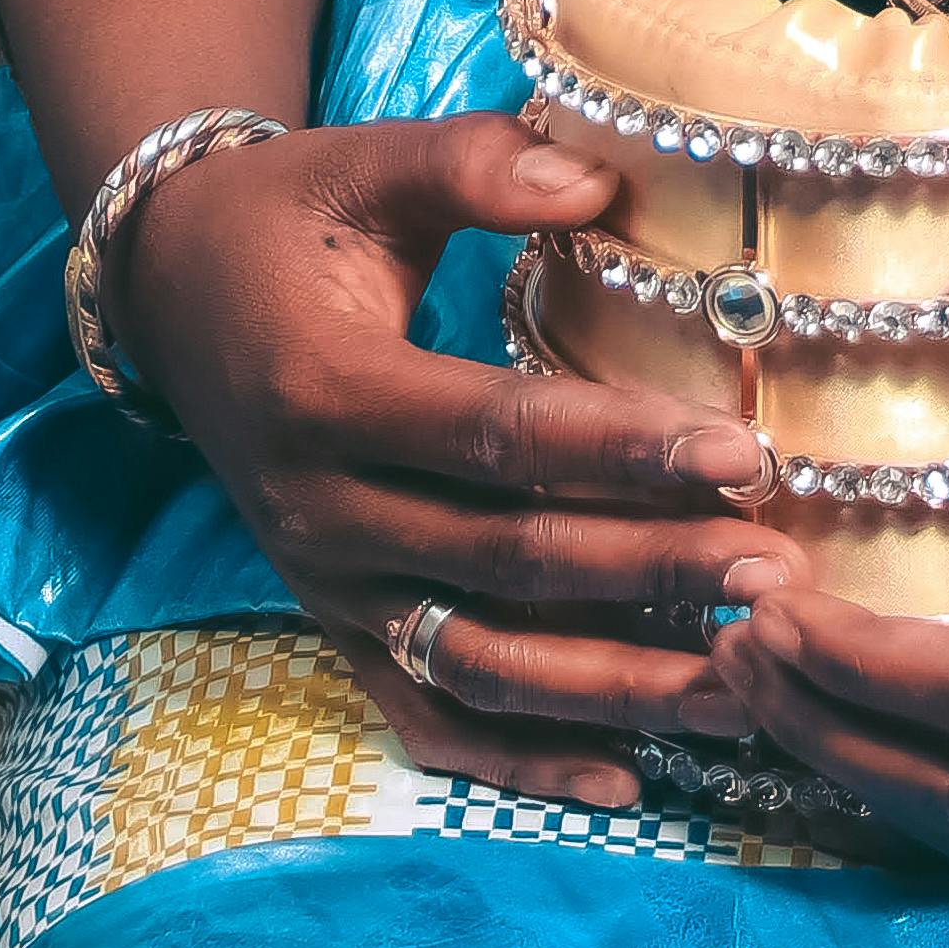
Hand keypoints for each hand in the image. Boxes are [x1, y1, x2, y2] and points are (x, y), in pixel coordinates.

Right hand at [110, 113, 809, 808]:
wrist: (170, 294)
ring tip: (743, 690)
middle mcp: (322, 512)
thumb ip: (476, 164)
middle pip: (509, 562)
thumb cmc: (287, 220)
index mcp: (328, 393)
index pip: (498, 437)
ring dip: (615, 687)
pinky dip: (522, 761)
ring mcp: (327, 588)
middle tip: (778, 573)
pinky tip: (628, 782)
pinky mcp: (335, 628)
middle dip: (652, 574)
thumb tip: (599, 176)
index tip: (743, 454)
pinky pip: (429, 716)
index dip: (621, 449)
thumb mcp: (365, 167)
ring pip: (483, 661)